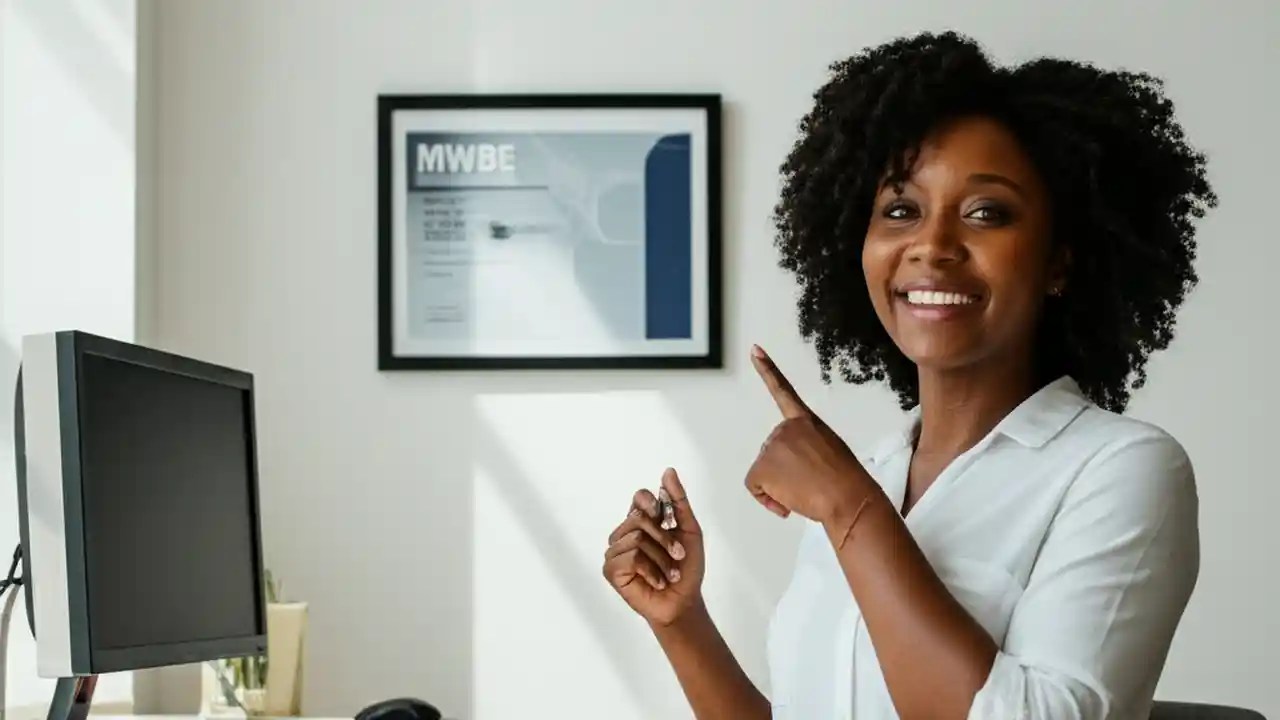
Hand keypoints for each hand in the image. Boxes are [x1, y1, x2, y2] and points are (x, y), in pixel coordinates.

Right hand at [603, 468, 705, 627]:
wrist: (684, 601)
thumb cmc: (686, 568)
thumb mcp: (689, 530)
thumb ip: (679, 501)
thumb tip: (668, 471)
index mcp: (642, 521)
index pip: (640, 497)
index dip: (652, 504)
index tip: (666, 518)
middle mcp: (626, 532)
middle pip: (639, 518)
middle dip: (665, 539)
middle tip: (678, 556)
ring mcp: (616, 551)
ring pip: (636, 538)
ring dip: (661, 559)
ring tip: (669, 574)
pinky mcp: (610, 569)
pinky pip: (630, 557)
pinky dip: (651, 570)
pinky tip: (657, 581)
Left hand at [746, 345, 873, 522]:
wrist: (847, 497)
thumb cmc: (847, 483)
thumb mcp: (831, 453)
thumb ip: (808, 449)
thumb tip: (793, 470)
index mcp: (807, 422)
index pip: (784, 391)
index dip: (768, 370)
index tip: (755, 350)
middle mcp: (787, 428)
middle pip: (773, 452)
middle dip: (784, 471)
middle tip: (809, 484)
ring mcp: (773, 445)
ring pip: (765, 472)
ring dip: (778, 486)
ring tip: (805, 492)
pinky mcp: (763, 466)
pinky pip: (755, 487)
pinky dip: (766, 499)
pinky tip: (786, 505)